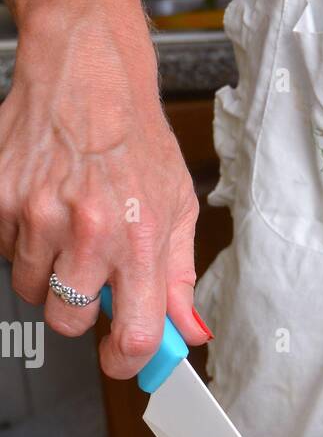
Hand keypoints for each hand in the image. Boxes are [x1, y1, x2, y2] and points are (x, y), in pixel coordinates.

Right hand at [0, 2, 210, 376]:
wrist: (88, 75)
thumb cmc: (136, 141)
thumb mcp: (178, 209)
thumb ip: (180, 279)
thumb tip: (190, 332)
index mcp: (140, 240)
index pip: (133, 335)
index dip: (125, 360)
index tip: (120, 358)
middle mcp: (89, 231)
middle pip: (69, 320)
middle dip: (79, 306)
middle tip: (90, 273)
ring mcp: (38, 215)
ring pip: (31, 288)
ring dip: (49, 270)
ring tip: (68, 228)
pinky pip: (4, 250)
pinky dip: (20, 238)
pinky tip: (42, 206)